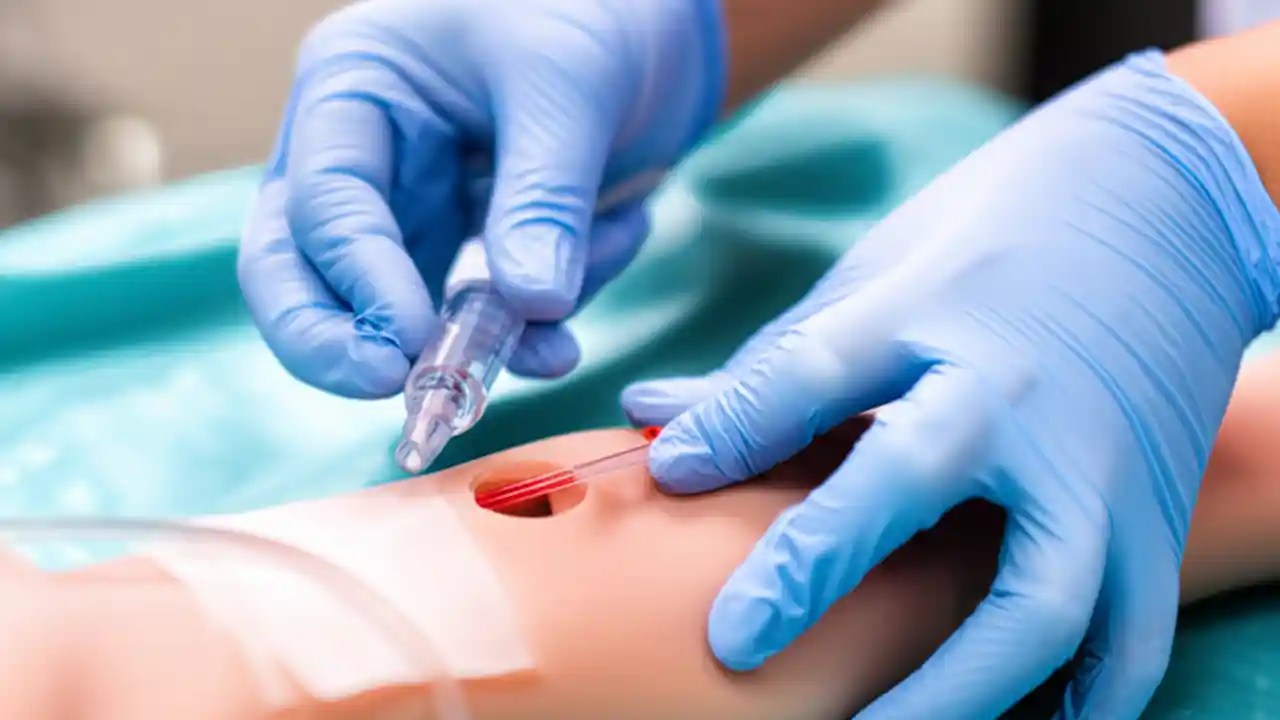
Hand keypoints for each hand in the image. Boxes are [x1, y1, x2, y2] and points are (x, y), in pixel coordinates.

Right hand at [239, 0, 723, 396]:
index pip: (322, 204)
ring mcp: (412, 210)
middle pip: (297, 269)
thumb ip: (542, 201)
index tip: (407, 342)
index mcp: (354, 90)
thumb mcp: (568, 89)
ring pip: (387, 311)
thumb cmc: (590, 15)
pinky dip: (527, 332)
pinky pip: (476, 316)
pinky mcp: (467, 248)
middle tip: (393, 391)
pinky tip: (576, 318)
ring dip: (462, 346)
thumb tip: (529, 308)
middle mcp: (364, 157)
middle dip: (332, 342)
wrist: (654, 31)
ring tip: (550, 351)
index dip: (357, 282)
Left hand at [624, 51, 1279, 717]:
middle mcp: (1013, 393)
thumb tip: (655, 421)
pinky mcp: (1154, 515)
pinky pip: (1128, 641)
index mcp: (932, 313)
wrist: (1174, 201)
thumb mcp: (884, 269)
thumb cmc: (1002, 234)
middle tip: (736, 641)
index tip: (669, 475)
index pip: (814, 372)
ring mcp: (1095, 463)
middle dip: (819, 561)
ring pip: (1037, 599)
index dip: (734, 426)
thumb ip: (777, 365)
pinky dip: (1076, 706)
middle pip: (912, 479)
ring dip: (954, 687)